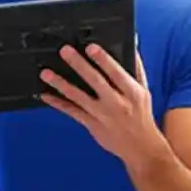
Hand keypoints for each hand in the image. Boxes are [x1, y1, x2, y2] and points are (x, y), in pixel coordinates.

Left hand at [39, 46, 165, 162]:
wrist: (140, 147)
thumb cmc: (141, 115)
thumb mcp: (144, 90)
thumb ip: (136, 67)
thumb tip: (131, 43)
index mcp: (131, 92)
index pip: (116, 73)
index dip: (103, 59)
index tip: (91, 47)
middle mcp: (116, 103)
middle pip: (95, 81)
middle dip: (79, 65)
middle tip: (65, 51)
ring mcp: (102, 115)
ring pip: (79, 97)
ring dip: (61, 84)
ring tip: (46, 73)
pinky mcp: (92, 124)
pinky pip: (72, 112)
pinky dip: (58, 104)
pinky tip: (46, 95)